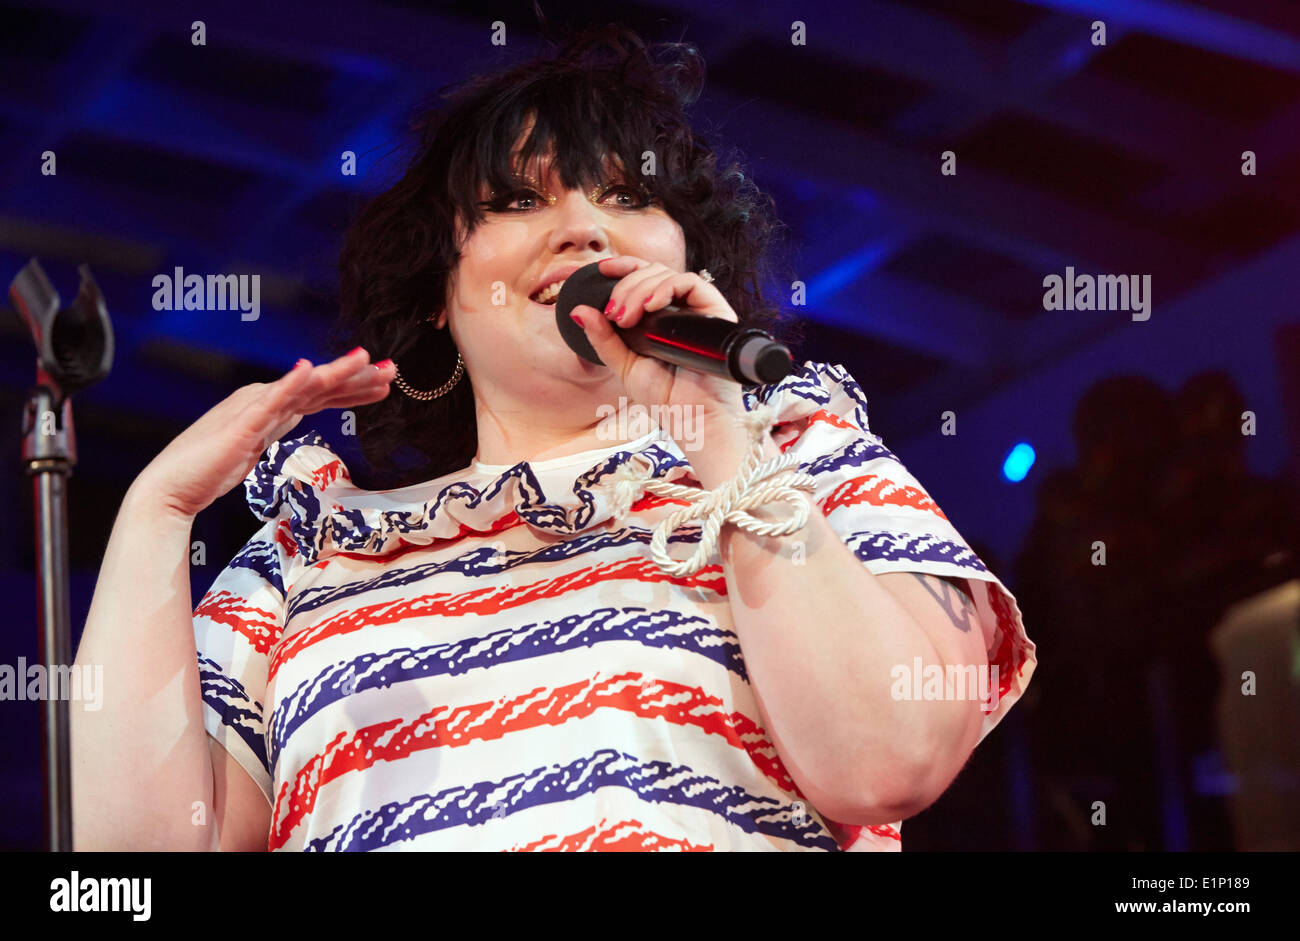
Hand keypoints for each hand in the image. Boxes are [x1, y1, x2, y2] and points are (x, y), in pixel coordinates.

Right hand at [133, 348, 394, 520]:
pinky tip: (311, 371)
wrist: (172, 489)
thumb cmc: (210, 470)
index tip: (383, 383)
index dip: (352, 386)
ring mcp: (252, 409)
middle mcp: (263, 400)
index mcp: (269, 405)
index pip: (319, 394)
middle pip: (319, 386)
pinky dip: (291, 384)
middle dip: (357, 377)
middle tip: (392, 370)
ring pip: (303, 387)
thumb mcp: (255, 445)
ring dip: (335, 373)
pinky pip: (271, 402)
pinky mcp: (241, 426)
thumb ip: (277, 426)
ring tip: (365, 361)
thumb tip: (300, 412)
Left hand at [569, 256, 749, 436]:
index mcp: (661, 317)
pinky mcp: (716, 312)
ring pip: (668, 274)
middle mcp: (681, 309)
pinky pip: (692, 282)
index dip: (623, 267)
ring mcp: (699, 309)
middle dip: (626, 286)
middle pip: (652, 273)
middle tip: (615, 315)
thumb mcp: (624, 365)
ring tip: (627, 317)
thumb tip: (578, 311)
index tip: (602, 269)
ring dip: (640, 288)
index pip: (644, 278)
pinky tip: (651, 305)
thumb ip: (603, 339)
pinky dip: (667, 287)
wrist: (691, 416)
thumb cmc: (665, 396)